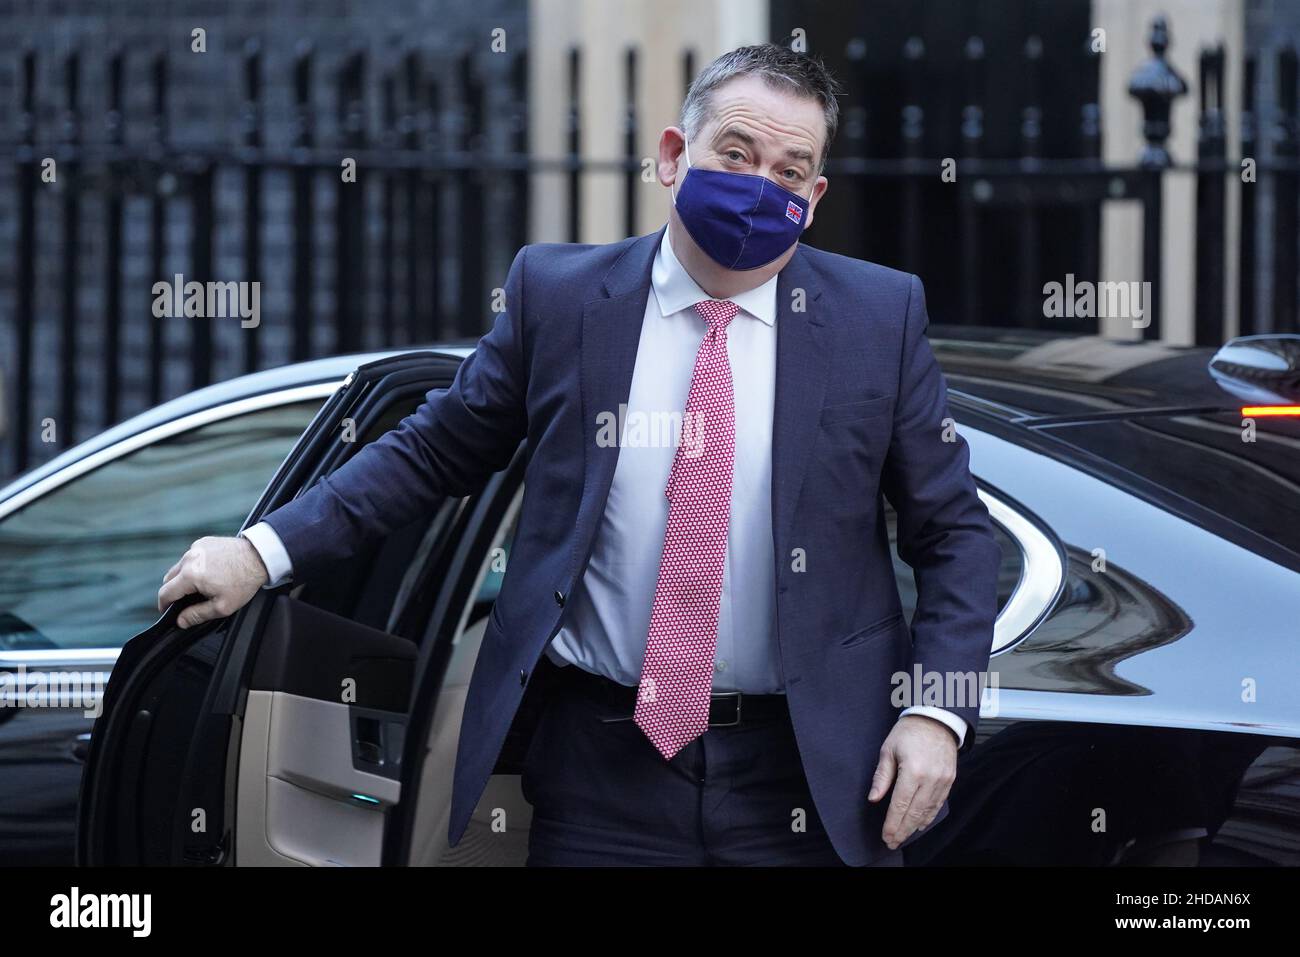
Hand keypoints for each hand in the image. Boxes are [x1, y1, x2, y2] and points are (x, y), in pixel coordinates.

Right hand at [158, 536, 269, 628]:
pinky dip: (193, 566)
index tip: (166, 611)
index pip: (165, 593)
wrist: (260, 557)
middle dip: (173, 592)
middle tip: (185, 602)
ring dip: (183, 578)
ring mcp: (195, 548)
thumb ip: (198, 615)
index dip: (163, 605)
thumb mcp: (222, 606)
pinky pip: (190, 557)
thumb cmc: (244, 581)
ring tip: (200, 587)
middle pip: (169, 579)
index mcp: (190, 575)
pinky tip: (208, 573)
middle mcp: (189, 558)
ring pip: (179, 567)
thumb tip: (180, 621)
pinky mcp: (202, 542)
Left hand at [867, 713, 957, 848]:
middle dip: (902, 830)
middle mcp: (930, 778)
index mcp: (913, 770)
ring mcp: (943, 780)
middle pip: (915, 812)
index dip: (892, 823)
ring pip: (928, 811)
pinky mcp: (950, 780)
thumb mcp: (888, 750)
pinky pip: (939, 803)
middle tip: (892, 842)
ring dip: (915, 826)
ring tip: (903, 836)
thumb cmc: (908, 732)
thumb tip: (873, 798)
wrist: (936, 719)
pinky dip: (929, 816)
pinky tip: (920, 824)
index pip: (900, 805)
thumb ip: (882, 776)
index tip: (886, 836)